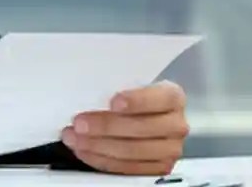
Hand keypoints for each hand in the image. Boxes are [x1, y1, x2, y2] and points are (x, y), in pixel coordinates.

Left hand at [61, 81, 188, 175]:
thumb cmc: (134, 97)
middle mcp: (176, 124)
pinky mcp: (158, 168)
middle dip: (106, 126)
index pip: (159, 98)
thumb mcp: (130, 84)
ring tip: (75, 137)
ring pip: (132, 151)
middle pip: (142, 128)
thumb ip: (118, 86)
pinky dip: (101, 159)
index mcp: (173, 97)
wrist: (144, 115)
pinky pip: (126, 168)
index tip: (113, 102)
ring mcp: (169, 149)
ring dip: (97, 145)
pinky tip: (85, 150)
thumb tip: (90, 91)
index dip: (136, 101)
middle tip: (80, 122)